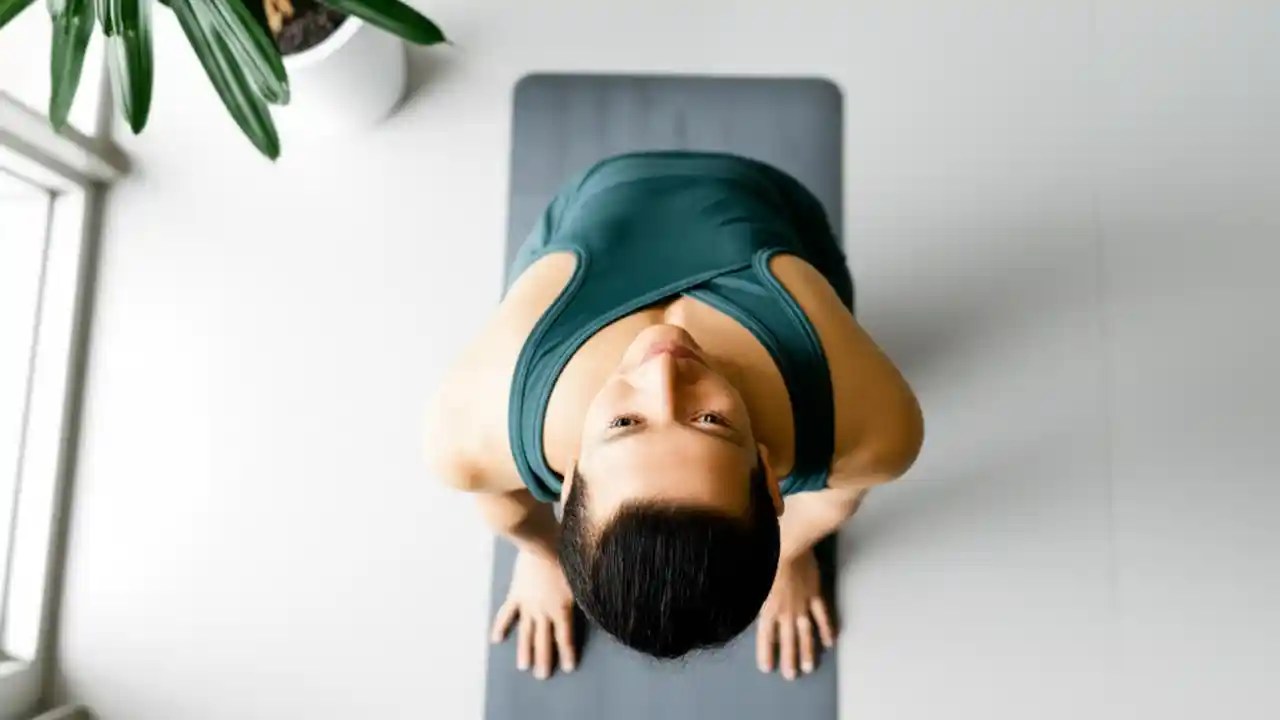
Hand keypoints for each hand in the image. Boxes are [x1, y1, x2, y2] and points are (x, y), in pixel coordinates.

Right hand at [490, 549, 575, 678]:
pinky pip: (507, 614)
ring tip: (523, 667)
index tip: (568, 668)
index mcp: (561, 609)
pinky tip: (496, 640)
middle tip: (542, 676)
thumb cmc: (566, 557)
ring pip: (526, 632)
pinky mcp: (516, 594)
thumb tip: (595, 609)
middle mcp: (543, 611)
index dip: (567, 654)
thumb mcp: (581, 580)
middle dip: (544, 659)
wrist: (542, 543)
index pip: (565, 637)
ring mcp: (527, 604)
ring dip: (524, 650)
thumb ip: (584, 598)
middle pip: (543, 640)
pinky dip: (500, 626)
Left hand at [756, 549, 835, 679]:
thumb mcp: (752, 579)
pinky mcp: (815, 595)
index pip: (766, 636)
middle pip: (788, 641)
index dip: (766, 653)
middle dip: (789, 659)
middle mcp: (786, 611)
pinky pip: (822, 616)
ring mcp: (803, 605)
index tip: (767, 668)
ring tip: (809, 667)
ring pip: (806, 633)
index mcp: (768, 608)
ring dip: (808, 651)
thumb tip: (733, 606)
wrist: (790, 545)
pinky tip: (830, 641)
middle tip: (791, 675)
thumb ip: (747, 596)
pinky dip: (827, 629)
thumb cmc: (767, 558)